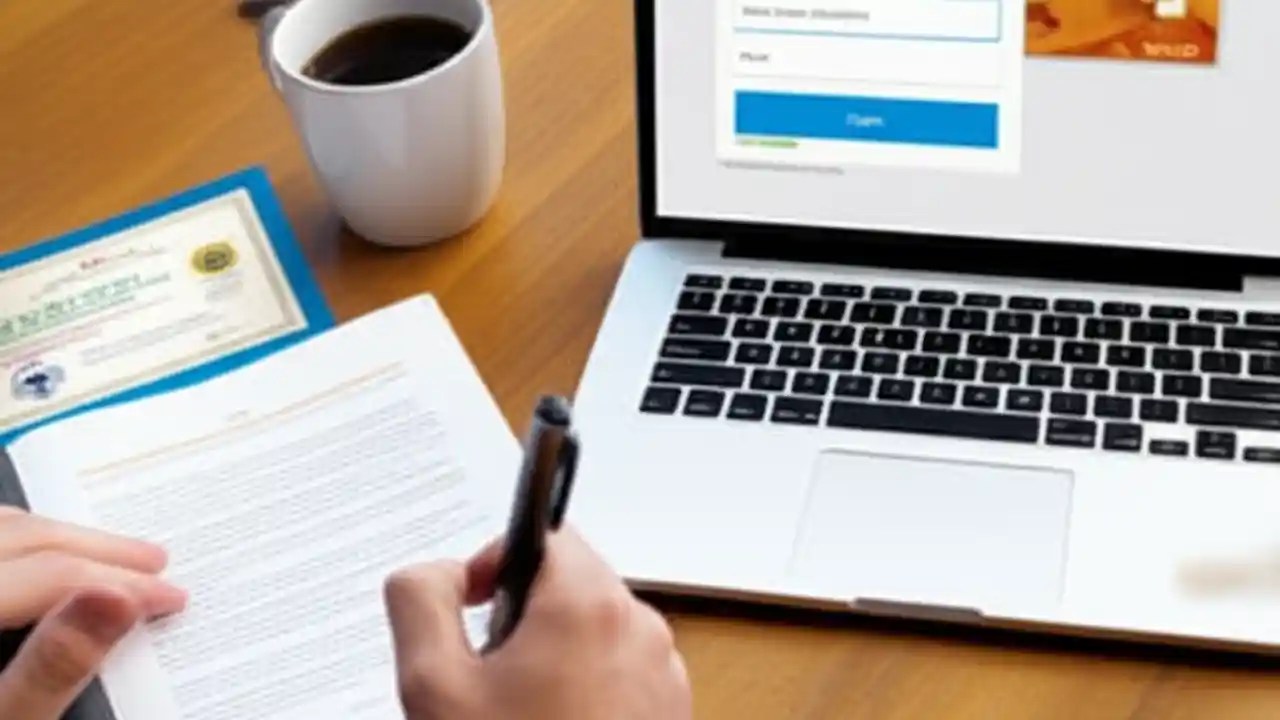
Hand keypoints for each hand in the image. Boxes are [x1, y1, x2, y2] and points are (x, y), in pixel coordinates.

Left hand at [0, 508, 186, 718]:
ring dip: (60, 538)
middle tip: (157, 565)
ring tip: (110, 555)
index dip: (121, 582)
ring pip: (2, 527)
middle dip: (100, 550)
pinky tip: (44, 559)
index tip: (170, 598)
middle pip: (25, 537)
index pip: (51, 572)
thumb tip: (119, 603)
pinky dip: (21, 541)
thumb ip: (52, 666)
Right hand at [385, 527, 691, 719]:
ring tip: (518, 712)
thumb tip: (436, 573)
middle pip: (573, 582)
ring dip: (554, 654)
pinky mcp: (670, 711)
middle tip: (487, 672)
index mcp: (589, 606)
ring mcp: (664, 674)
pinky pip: (622, 673)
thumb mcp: (432, 685)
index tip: (475, 600)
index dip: (499, 557)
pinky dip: (586, 688)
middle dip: (525, 615)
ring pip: (597, 631)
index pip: (547, 532)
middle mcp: (640, 630)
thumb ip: (421, 601)